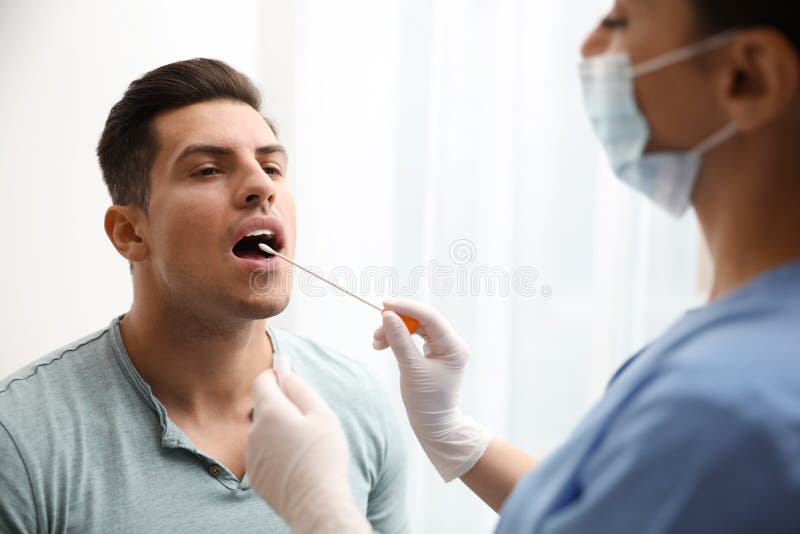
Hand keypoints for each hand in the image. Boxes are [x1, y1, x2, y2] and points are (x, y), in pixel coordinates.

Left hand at [245, 371, 372, 533]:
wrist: (316, 504)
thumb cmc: (323, 457)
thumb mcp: (322, 415)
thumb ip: (301, 390)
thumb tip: (286, 375)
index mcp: (270, 412)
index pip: (262, 381)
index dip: (275, 375)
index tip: (287, 378)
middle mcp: (254, 431)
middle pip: (264, 408)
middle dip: (281, 407)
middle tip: (307, 421)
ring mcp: (252, 455)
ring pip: (264, 432)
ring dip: (278, 432)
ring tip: (304, 448)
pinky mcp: (255, 476)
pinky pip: (263, 454)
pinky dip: (275, 454)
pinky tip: (296, 465)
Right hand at [374, 298, 491, 481]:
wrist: (434, 426)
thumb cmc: (426, 402)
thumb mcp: (411, 369)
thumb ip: (399, 340)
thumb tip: (388, 315)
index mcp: (454, 346)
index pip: (430, 318)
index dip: (407, 308)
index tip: (385, 304)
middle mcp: (451, 344)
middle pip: (422, 321)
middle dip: (398, 322)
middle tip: (377, 329)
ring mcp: (443, 348)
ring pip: (416, 328)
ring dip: (395, 331)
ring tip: (376, 342)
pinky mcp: (434, 354)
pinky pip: (415, 338)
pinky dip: (399, 339)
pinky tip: (384, 344)